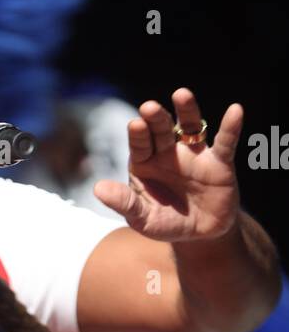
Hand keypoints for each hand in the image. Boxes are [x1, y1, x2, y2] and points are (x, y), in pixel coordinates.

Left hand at [93, 89, 240, 242]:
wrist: (199, 236)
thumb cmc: (165, 223)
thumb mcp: (142, 219)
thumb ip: (124, 203)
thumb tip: (98, 189)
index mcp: (145, 162)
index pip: (139, 143)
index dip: (138, 134)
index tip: (135, 125)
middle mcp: (168, 152)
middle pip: (161, 129)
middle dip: (156, 118)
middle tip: (150, 108)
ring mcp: (194, 154)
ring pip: (190, 127)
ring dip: (186, 111)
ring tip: (181, 95)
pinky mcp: (219, 163)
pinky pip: (226, 142)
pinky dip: (230, 127)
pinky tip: (235, 111)